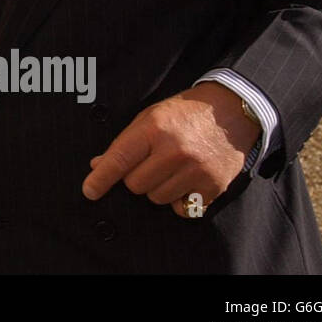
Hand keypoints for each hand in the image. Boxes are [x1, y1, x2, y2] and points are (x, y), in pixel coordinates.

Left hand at [81, 82, 260, 217]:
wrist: (231, 112)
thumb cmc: (185, 113)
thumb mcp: (150, 117)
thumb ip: (125, 143)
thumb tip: (98, 165)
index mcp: (154, 129)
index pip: (120, 160)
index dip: (101, 179)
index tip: (89, 191)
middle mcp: (174, 151)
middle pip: (136, 185)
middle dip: (136, 178)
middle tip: (151, 162)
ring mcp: (195, 170)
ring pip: (157, 198)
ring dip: (158, 189)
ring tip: (171, 169)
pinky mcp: (213, 186)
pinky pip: (182, 209)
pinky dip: (180, 201)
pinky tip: (186, 182)